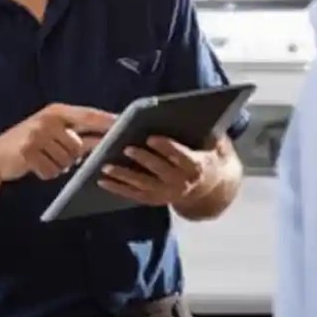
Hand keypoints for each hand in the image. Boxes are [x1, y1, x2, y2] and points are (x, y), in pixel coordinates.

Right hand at [0, 104, 115, 181]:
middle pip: (78, 146)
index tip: (126, 126)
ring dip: (58, 166)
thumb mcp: (52, 132)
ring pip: (66, 161)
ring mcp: (37, 135)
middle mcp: (48, 120)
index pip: (89, 115)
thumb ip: (78, 134)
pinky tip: (35, 166)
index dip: (107, 121)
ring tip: (43, 159)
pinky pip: (52, 171)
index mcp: (57, 111)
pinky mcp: (28, 152)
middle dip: (71, 157)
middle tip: (54, 154)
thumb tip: (107, 139)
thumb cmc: (30, 144)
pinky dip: (47, 174)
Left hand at [98, 135, 216, 206]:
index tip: (151, 137)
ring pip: (143, 185)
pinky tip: (102, 181)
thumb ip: (208, 133)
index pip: (181, 157)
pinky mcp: (154, 200)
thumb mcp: (214, 144)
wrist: (210, 189)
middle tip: (125, 148)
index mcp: (196, 166)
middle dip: (143, 159)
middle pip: (160, 171)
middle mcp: (182, 183)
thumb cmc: (206, 156)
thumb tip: (197, 115)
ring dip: (124, 176)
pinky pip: (134, 195)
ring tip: (106, 166)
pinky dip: (118, 189)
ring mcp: (167, 194)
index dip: (166, 148)